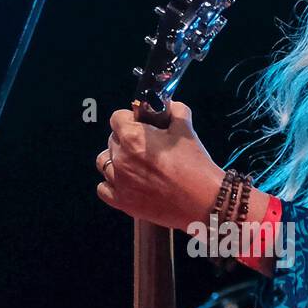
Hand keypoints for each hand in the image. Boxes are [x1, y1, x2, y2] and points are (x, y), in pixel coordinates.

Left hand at [95, 100, 223, 231]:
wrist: (203, 201)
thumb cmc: (195, 167)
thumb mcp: (187, 131)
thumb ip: (175, 111)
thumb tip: (169, 105)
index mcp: (133, 138)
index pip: (116, 118)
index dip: (130, 119)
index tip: (141, 124)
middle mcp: (121, 159)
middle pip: (111, 139)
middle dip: (125, 139)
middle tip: (145, 146)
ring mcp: (119, 182)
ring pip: (104, 162)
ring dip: (116, 159)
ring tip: (134, 164)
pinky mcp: (122, 202)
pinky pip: (103, 189)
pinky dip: (112, 184)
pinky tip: (127, 182)